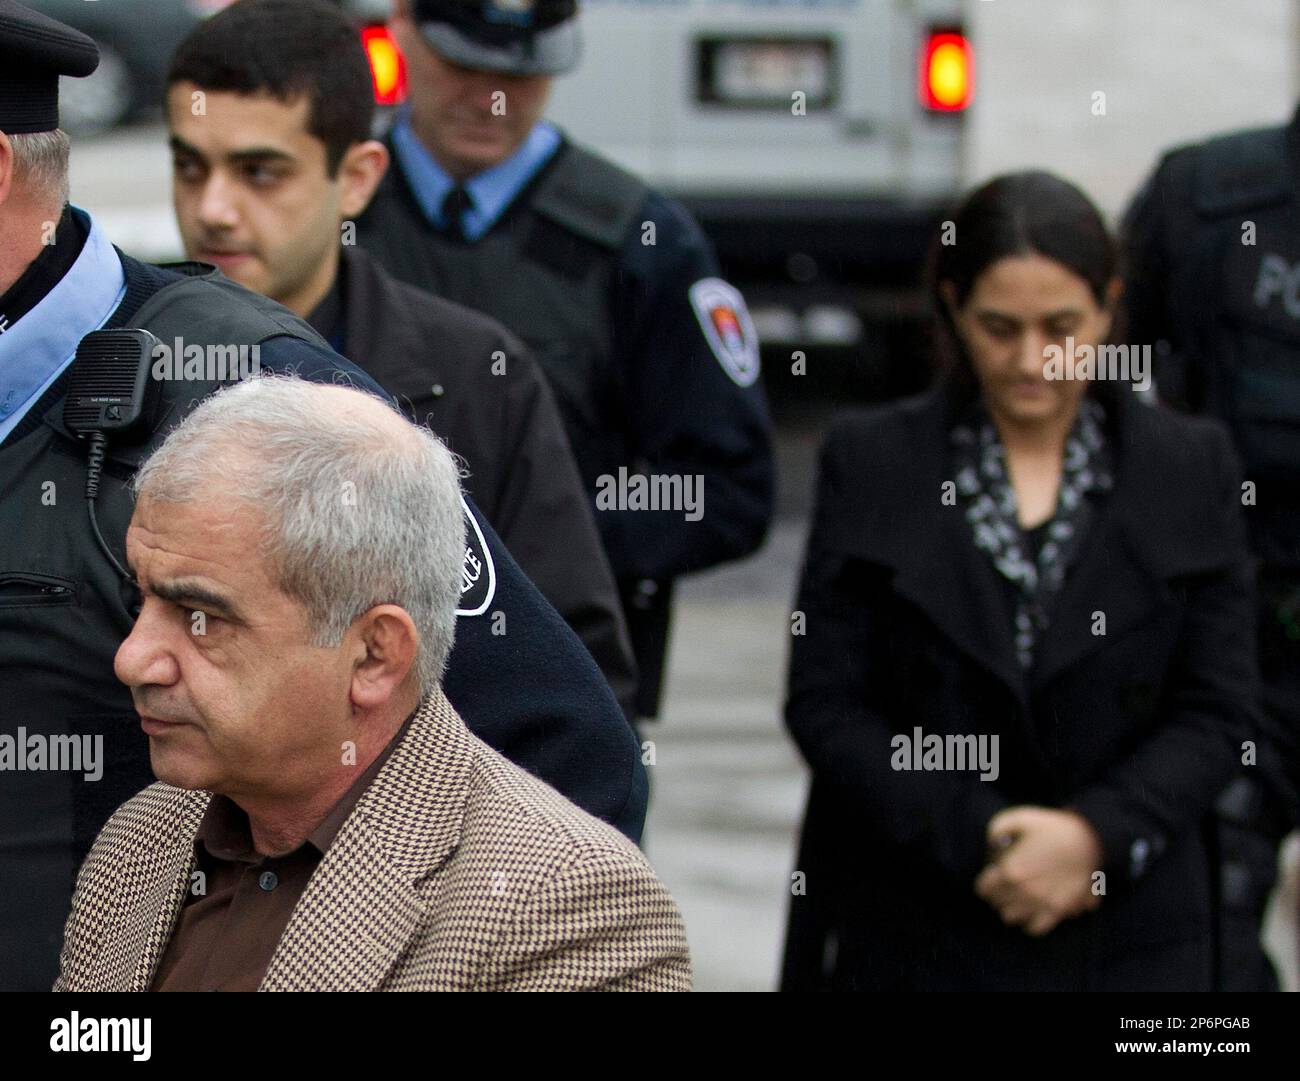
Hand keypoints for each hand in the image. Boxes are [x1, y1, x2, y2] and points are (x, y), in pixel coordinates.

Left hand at [974, 806, 1103, 935]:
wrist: (1091, 840)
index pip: (983, 888)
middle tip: (1003, 883)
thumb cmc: (1054, 827)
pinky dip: (1029, 921)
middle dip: (996, 893)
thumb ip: (997, 828)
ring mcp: (1041, 904)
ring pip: (1011, 917)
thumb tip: (990, 843)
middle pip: (996, 903)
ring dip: (1010, 907)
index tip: (991, 874)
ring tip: (1016, 896)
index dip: (985, 880)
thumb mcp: (1020, 817)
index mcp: (1011, 870)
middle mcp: (1024, 892)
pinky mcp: (1059, 911)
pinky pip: (1034, 928)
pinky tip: (1031, 909)